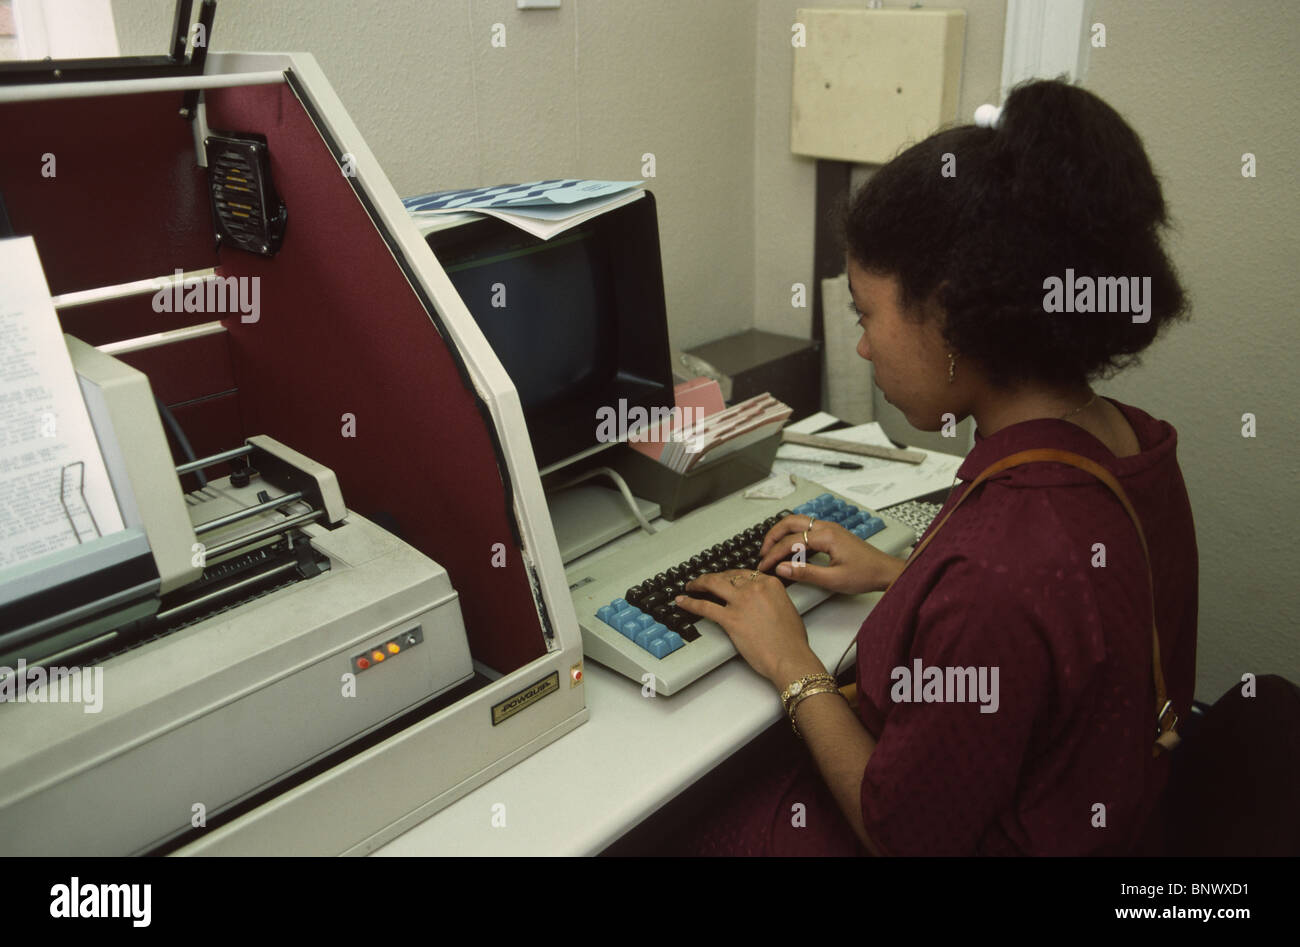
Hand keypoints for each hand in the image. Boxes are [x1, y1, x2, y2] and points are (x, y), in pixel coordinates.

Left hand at [675, 570, 821, 686]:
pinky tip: (682, 601)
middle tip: (705, 580)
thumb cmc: (791, 641)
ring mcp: (740, 602)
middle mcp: (754, 588)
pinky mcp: (729, 618)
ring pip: (712, 584)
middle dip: (713, 577)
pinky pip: (704, 606)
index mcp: (770, 583)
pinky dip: (690, 603)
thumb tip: (762, 602)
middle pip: (727, 576)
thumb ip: (772, 599)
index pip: (744, 573)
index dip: (731, 576)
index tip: (725, 578)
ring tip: (691, 586)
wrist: (789, 657)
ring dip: (698, 583)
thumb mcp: (787, 608)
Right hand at [757, 514, 904, 594]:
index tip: (764, 566)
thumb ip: (805, 573)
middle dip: (772, 536)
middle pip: (790, 522)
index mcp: (826, 536)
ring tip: (772, 549)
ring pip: (798, 522)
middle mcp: (827, 527)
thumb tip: (781, 568)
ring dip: (782, 533)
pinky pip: (806, 528)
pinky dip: (793, 534)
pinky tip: (790, 548)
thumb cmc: (865, 574)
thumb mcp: (833, 579)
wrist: (886, 571)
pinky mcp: (832, 533)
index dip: (774, 554)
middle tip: (763, 552)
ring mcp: (830, 528)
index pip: (790, 541)